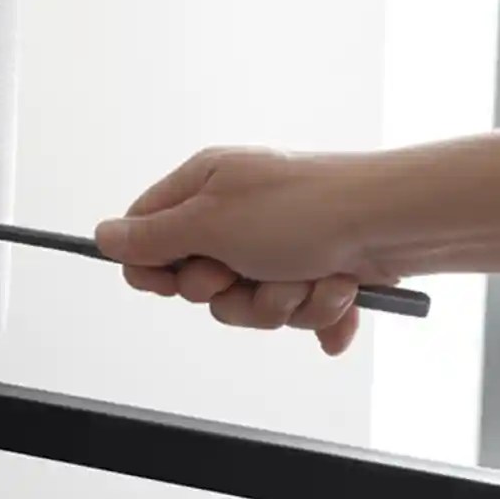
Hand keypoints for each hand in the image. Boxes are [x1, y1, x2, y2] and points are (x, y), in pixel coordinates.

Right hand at [94, 147, 396, 354]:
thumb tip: (103, 236)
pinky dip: (320, 311)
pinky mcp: (318, 270)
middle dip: (233, 294)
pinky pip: (298, 312)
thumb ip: (153, 238)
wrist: (397, 221)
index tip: (175, 280)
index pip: (148, 232)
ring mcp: (281, 245)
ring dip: (283, 303)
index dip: (155, 268)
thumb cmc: (305, 209)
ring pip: (252, 306)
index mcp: (207, 186)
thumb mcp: (212, 224)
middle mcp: (241, 214)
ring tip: (311, 277)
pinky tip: (340, 293)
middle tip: (249, 271)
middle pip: (202, 283)